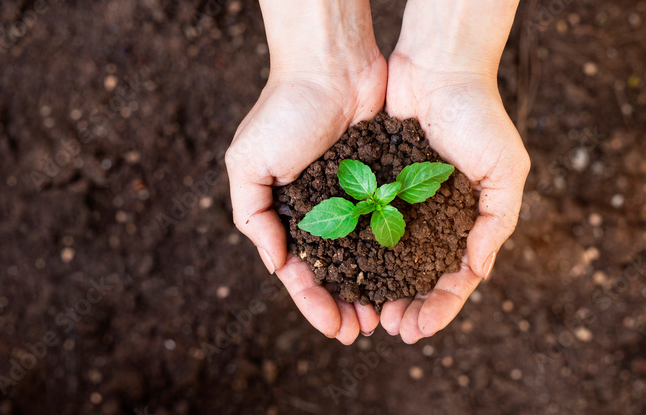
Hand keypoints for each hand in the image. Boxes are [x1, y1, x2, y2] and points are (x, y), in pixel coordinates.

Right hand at [226, 0, 386, 343]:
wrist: (331, 65)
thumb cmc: (283, 110)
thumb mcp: (248, 162)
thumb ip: (252, 215)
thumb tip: (275, 263)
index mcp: (286, 213)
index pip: (298, 271)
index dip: (314, 303)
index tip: (334, 328)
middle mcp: (320, 213)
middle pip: (335, 273)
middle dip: (345, 306)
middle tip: (363, 333)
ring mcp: (354, 200)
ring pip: (367, 257)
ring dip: (374, 290)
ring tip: (388, 318)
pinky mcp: (385, 182)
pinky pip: (392, 226)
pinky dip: (398, 254)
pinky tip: (411, 277)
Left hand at [380, 1, 528, 342]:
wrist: (436, 68)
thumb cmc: (479, 115)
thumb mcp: (505, 168)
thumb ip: (496, 221)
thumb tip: (477, 273)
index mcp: (465, 222)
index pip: (453, 279)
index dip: (438, 308)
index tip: (417, 330)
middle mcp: (430, 219)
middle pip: (415, 279)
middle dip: (404, 308)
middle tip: (387, 330)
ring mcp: (399, 204)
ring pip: (384, 260)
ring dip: (375, 290)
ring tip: (362, 315)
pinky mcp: (369, 185)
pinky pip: (358, 225)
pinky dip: (352, 252)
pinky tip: (341, 274)